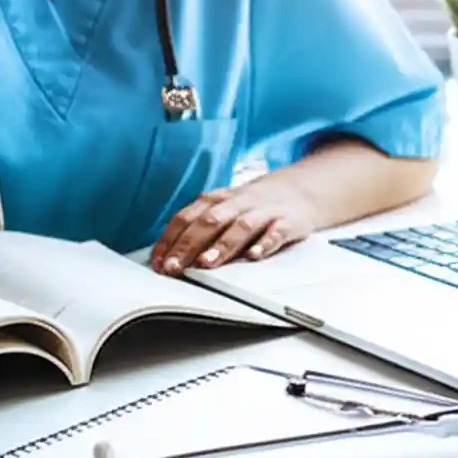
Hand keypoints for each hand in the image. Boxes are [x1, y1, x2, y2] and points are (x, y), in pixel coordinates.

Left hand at [150, 180, 318, 274]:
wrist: (299, 190)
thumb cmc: (252, 206)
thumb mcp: (224, 208)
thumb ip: (199, 227)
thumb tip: (170, 255)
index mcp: (217, 199)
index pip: (187, 218)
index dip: (171, 240)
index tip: (159, 262)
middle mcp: (237, 203)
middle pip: (210, 221)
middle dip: (189, 245)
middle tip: (175, 267)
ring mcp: (263, 211)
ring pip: (240, 226)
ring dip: (222, 245)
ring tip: (207, 263)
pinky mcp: (287, 222)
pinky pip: (275, 232)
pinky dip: (265, 243)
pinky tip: (254, 255)